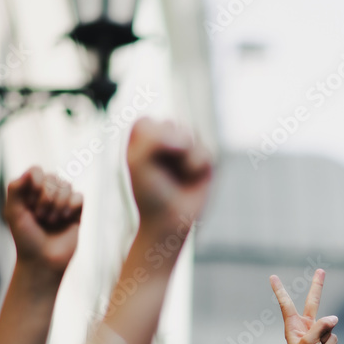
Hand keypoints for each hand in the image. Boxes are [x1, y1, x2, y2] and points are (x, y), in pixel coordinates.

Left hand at [4, 167, 82, 277]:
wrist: (43, 261)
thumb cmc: (26, 239)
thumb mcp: (13, 212)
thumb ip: (16, 188)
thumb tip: (33, 172)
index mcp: (29, 191)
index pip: (37, 171)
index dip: (36, 184)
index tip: (30, 203)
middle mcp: (46, 193)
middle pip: (53, 177)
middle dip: (46, 198)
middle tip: (40, 217)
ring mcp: (62, 202)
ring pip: (67, 185)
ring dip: (58, 204)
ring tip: (51, 221)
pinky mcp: (76, 211)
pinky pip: (79, 196)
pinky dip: (71, 207)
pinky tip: (65, 220)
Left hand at [126, 118, 212, 240]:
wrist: (170, 221)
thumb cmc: (149, 193)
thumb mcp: (138, 162)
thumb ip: (154, 139)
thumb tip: (186, 139)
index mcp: (143, 136)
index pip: (146, 122)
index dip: (147, 144)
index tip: (142, 164)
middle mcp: (165, 138)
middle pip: (170, 125)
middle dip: (166, 151)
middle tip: (160, 172)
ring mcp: (186, 147)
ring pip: (190, 134)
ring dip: (183, 158)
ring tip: (178, 175)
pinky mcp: (203, 159)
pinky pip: (205, 151)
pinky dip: (196, 167)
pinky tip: (192, 178)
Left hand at [271, 269, 338, 343]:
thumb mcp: (308, 341)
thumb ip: (321, 326)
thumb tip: (334, 318)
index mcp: (293, 326)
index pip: (286, 303)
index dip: (279, 290)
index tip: (272, 277)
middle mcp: (305, 326)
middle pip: (313, 301)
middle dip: (318, 286)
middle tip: (321, 270)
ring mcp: (318, 332)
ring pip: (328, 325)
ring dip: (326, 338)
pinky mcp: (329, 340)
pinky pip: (334, 336)